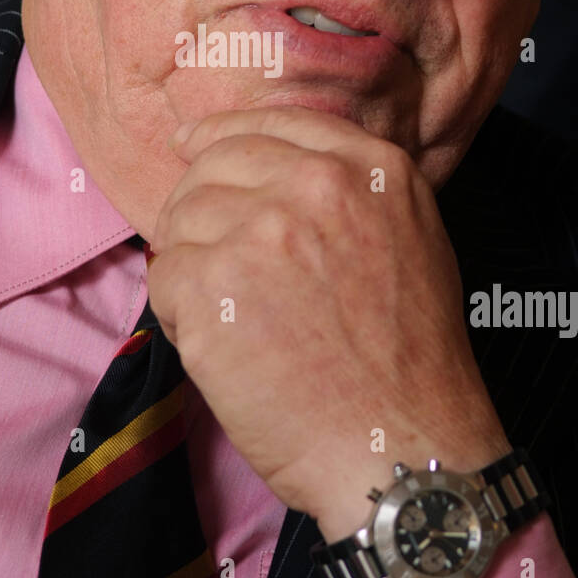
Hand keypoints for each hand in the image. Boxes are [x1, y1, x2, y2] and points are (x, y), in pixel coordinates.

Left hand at [147, 107, 509, 541]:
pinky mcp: (213, 288)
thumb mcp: (412, 242)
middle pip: (212, 167)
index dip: (221, 135)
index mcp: (370, 169)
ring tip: (235, 321)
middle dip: (201, 211)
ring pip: (180, 222)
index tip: (193, 146)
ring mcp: (260, 233)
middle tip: (216, 265)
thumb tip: (268, 170)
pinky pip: (165, 278)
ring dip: (191, 267)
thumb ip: (350, 192)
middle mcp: (314, 186)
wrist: (407, 454)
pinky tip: (223, 350)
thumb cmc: (411, 365)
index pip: (268, 124)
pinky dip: (181, 314)